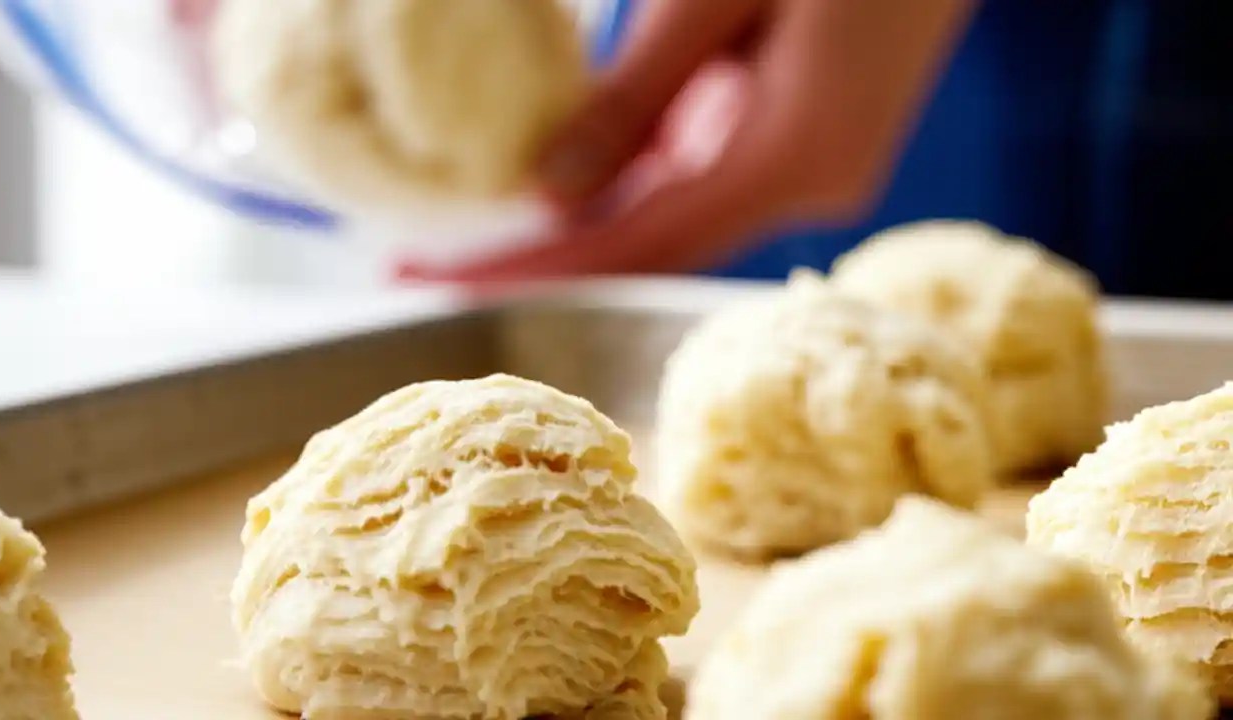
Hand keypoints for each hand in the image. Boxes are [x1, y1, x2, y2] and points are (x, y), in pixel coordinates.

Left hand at [400, 0, 976, 281]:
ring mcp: (820, 162)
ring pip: (678, 210)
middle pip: (653, 240)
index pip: (637, 241)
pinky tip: (568, 175)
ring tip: (483, 228)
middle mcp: (814, 181)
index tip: (439, 283)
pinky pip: (708, 172)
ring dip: (586, 218)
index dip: (535, 266)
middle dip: (545, 252)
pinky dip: (636, 176)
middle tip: (436, 265)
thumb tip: (552, 189)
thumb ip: (637, 95)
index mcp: (797, 153)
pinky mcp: (817, 134)